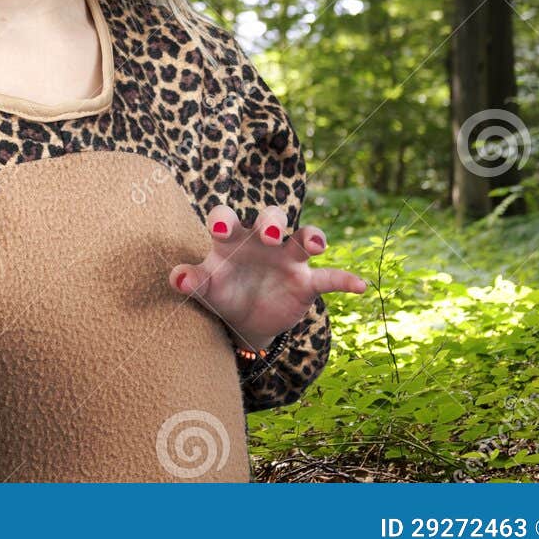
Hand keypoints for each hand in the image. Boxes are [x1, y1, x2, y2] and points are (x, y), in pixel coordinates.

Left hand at [168, 203, 367, 351]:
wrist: (245, 319)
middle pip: (271, 218)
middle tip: (271, 235)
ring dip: (310, 237)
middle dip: (272, 222)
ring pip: (302, 237)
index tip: (220, 229)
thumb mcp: (206, 289)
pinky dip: (344, 279)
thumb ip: (192, 281)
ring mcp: (287, 259)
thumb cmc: (221, 291)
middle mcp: (262, 242)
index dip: (224, 219)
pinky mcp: (306, 282)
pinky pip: (329, 277)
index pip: (226, 218)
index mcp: (231, 239)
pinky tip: (360, 286)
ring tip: (315, 244)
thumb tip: (178, 278)